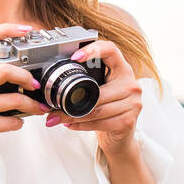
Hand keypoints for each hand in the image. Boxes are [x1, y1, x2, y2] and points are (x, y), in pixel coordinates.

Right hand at [0, 22, 51, 164]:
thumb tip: (13, 63)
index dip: (6, 29)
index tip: (24, 29)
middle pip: (5, 70)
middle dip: (26, 77)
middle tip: (34, 84)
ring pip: (15, 99)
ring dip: (32, 106)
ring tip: (36, 108)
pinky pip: (13, 121)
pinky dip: (20, 122)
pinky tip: (16, 122)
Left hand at [43, 39, 141, 154]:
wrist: (120, 134)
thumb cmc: (106, 107)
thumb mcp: (99, 89)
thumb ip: (85, 81)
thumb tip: (50, 84)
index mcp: (122, 69)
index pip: (111, 50)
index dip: (93, 50)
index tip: (74, 57)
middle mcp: (131, 83)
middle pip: (97, 91)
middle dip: (70, 101)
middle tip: (50, 107)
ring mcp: (133, 103)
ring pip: (96, 110)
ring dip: (72, 116)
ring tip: (57, 118)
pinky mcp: (129, 120)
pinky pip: (100, 123)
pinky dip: (81, 125)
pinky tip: (71, 125)